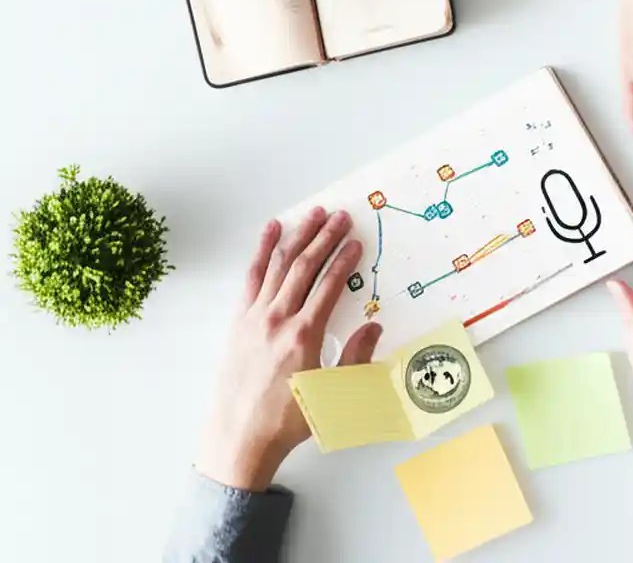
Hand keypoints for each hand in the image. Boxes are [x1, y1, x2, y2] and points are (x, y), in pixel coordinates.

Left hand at [195, 208, 381, 491]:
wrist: (239, 438)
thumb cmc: (289, 420)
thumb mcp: (333, 393)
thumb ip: (355, 357)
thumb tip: (374, 328)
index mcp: (303, 335)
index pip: (329, 286)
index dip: (344, 260)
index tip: (356, 241)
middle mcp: (277, 320)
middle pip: (303, 267)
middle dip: (324, 238)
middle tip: (340, 216)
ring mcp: (254, 318)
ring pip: (277, 266)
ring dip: (297, 237)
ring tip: (312, 215)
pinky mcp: (239, 322)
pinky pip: (251, 278)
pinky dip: (260, 252)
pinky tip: (270, 232)